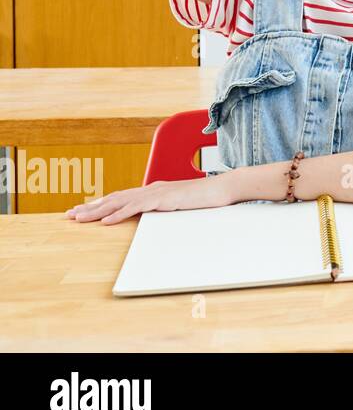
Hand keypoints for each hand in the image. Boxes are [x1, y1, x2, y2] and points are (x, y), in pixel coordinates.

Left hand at [66, 175, 231, 224]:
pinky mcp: (164, 199)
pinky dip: (119, 213)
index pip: (121, 196)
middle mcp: (151, 189)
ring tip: (80, 218)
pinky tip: (106, 221)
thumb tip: (153, 215)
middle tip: (70, 215)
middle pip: (115, 197)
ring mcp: (157, 192)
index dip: (101, 203)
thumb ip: (164, 207)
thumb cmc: (205, 198)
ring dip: (98, 210)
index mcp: (153, 191)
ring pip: (121, 201)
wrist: (224, 189)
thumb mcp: (180, 205)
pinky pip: (137, 207)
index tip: (83, 210)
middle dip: (91, 206)